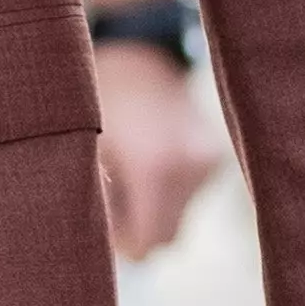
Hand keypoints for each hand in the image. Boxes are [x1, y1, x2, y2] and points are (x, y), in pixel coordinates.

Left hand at [92, 41, 226, 260]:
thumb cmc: (102, 104)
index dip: (122, 243)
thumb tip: (100, 250)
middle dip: (139, 229)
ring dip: (155, 208)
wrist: (140, 55)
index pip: (147, 245)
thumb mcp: (87, 151)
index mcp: (157, 169)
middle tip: (115, 197)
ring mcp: (210, 164)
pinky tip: (155, 159)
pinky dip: (170, 190)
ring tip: (135, 170)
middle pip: (166, 238)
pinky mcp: (217, 159)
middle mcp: (191, 170)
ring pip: (179, 219)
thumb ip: (96, 201)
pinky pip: (190, 196)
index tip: (104, 221)